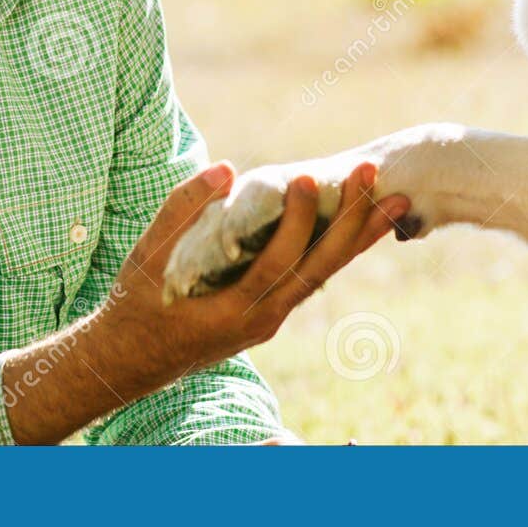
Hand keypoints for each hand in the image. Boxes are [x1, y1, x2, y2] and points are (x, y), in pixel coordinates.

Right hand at [97, 161, 409, 388]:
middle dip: (351, 222)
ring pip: (324, 274)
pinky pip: (314, 276)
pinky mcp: (273, 310)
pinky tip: (364, 225)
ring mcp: (272, 318)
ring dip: (359, 236)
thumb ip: (182, 210)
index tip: (308, 178)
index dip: (298, 222)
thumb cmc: (135, 303)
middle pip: (318, 269)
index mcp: (233, 311)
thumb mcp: (146, 255)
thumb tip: (226, 169)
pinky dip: (341, 249)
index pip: (278, 263)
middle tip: (374, 176)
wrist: (133, 357)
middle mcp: (263, 320)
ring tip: (394, 201)